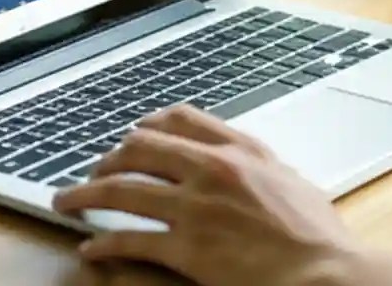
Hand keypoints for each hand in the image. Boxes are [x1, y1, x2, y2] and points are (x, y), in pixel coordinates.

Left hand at [52, 105, 391, 285]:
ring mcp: (195, 208)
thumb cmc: (319, 238)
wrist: (325, 273)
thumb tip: (255, 164)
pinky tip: (91, 246)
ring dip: (86, 193)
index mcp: (241, 151)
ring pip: (122, 189)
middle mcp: (212, 170)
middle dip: (109, 157)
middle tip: (95, 169)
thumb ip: (265, 168)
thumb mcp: (295, 183)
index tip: (135, 131)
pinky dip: (104, 242)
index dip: (150, 124)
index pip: (183, 120)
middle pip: (142, 148)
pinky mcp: (185, 247)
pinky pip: (129, 239)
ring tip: (66, 200)